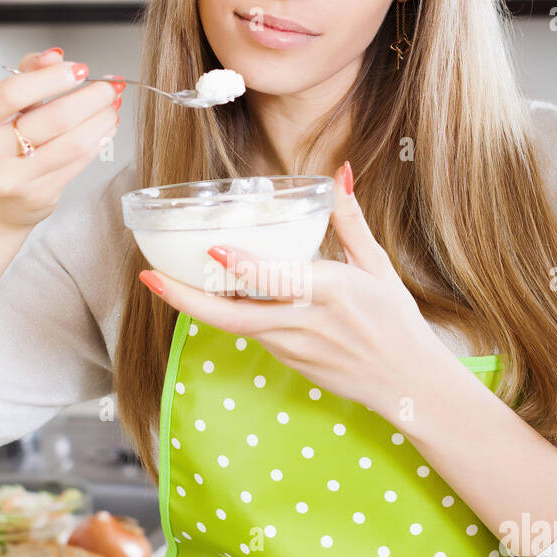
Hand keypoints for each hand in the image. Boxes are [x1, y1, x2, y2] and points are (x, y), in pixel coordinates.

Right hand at [0, 48, 122, 231]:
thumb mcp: (2, 108)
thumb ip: (27, 75)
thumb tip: (55, 57)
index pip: (13, 92)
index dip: (52, 78)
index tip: (80, 69)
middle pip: (53, 118)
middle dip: (90, 98)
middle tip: (108, 87)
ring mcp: (12, 178)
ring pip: (72, 143)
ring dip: (100, 120)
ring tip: (111, 107)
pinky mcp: (37, 196)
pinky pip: (77, 163)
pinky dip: (98, 141)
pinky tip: (105, 129)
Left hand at [139, 163, 441, 417]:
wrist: (407, 384)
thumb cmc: (396, 321)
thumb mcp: (378, 266)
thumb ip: (350, 219)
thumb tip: (339, 172)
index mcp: (333, 291)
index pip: (280, 280)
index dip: (244, 267)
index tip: (214, 249)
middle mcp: (306, 323)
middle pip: (235, 315)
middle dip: (187, 298)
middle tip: (150, 278)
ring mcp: (292, 348)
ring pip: (234, 326)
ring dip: (196, 305)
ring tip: (162, 280)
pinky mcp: (287, 362)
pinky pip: (250, 333)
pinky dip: (226, 314)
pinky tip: (204, 295)